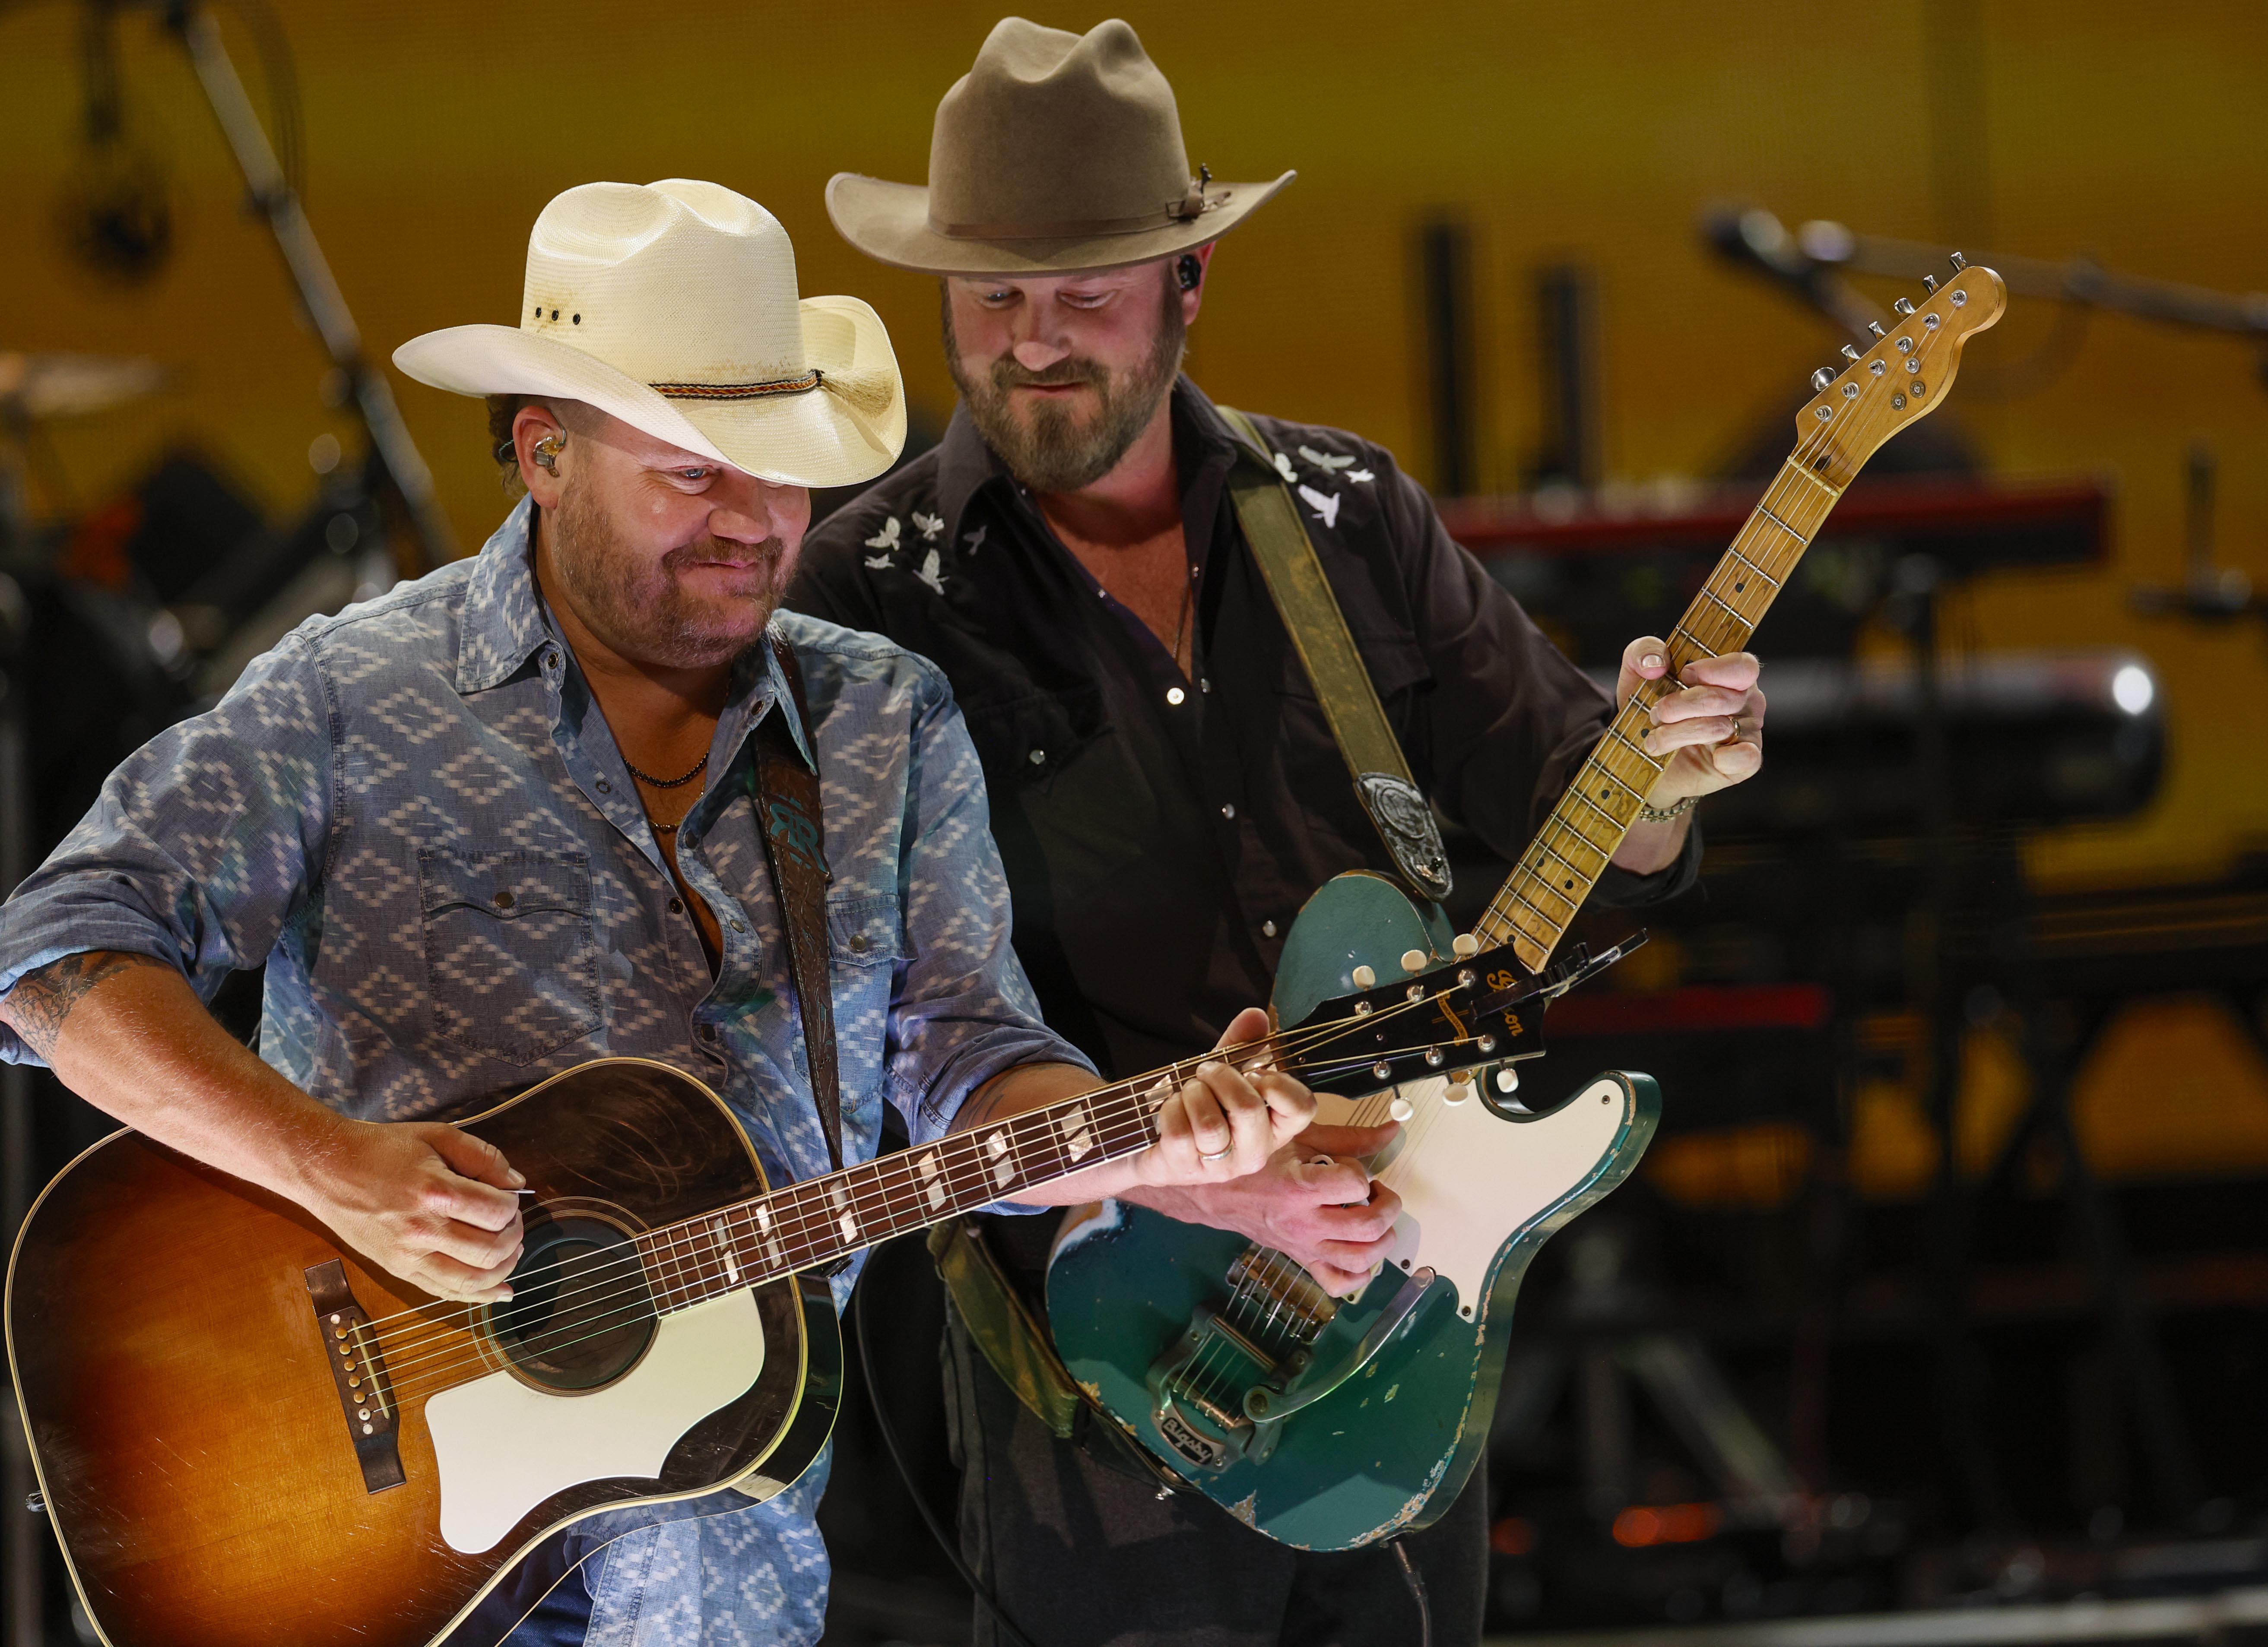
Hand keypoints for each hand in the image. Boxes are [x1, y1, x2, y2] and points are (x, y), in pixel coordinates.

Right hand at [295, 1119, 527, 1302]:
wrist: (327, 1169)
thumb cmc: (383, 1148)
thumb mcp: (437, 1135)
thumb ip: (483, 1157)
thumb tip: (517, 1185)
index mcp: (434, 1192)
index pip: (496, 1212)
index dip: (513, 1206)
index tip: (509, 1197)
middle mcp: (422, 1229)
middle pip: (489, 1250)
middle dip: (513, 1237)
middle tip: (512, 1223)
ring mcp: (407, 1255)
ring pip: (470, 1280)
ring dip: (502, 1270)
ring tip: (511, 1253)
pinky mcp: (397, 1269)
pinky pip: (444, 1291)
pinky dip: (477, 1295)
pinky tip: (500, 1291)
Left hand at [1132, 1007, 1314, 1188]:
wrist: (1154, 1140)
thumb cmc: (1199, 1105)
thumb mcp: (1222, 1074)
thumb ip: (1241, 1046)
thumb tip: (1256, 1015)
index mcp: (1273, 1127)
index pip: (1302, 1109)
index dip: (1280, 1083)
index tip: (1254, 1072)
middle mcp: (1254, 1152)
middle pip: (1248, 1108)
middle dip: (1220, 1077)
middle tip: (1205, 1072)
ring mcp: (1221, 1167)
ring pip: (1210, 1124)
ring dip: (1192, 1094)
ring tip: (1187, 1093)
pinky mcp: (1186, 1171)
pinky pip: (1179, 1132)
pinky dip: (1170, 1109)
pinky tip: (1170, 1110)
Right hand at [1144, 1122, 1404, 1296]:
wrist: (1212, 1191)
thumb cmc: (1253, 1160)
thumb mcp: (1298, 1137)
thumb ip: (1349, 1136)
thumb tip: (1393, 1130)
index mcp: (1299, 1188)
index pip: (1355, 1183)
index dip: (1360, 1170)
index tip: (1346, 1165)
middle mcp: (1302, 1223)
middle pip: (1368, 1226)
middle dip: (1387, 1205)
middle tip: (1377, 1191)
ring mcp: (1302, 1246)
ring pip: (1360, 1260)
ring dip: (1381, 1240)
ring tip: (1373, 1218)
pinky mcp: (1300, 1259)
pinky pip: (1337, 1284)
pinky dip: (1359, 1274)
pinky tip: (1360, 1250)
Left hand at [1617, 634, 1765, 804]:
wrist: (1642, 755)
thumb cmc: (1650, 711)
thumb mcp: (1636, 675)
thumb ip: (1642, 652)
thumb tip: (1656, 662)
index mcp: (1730, 674)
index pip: (1743, 665)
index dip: (1712, 670)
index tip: (1683, 676)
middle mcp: (1745, 700)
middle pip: (1721, 698)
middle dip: (1677, 706)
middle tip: (1656, 715)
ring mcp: (1749, 731)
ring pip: (1719, 728)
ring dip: (1676, 734)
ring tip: (1654, 739)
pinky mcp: (1745, 762)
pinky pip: (1748, 757)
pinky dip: (1725, 758)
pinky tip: (1709, 758)